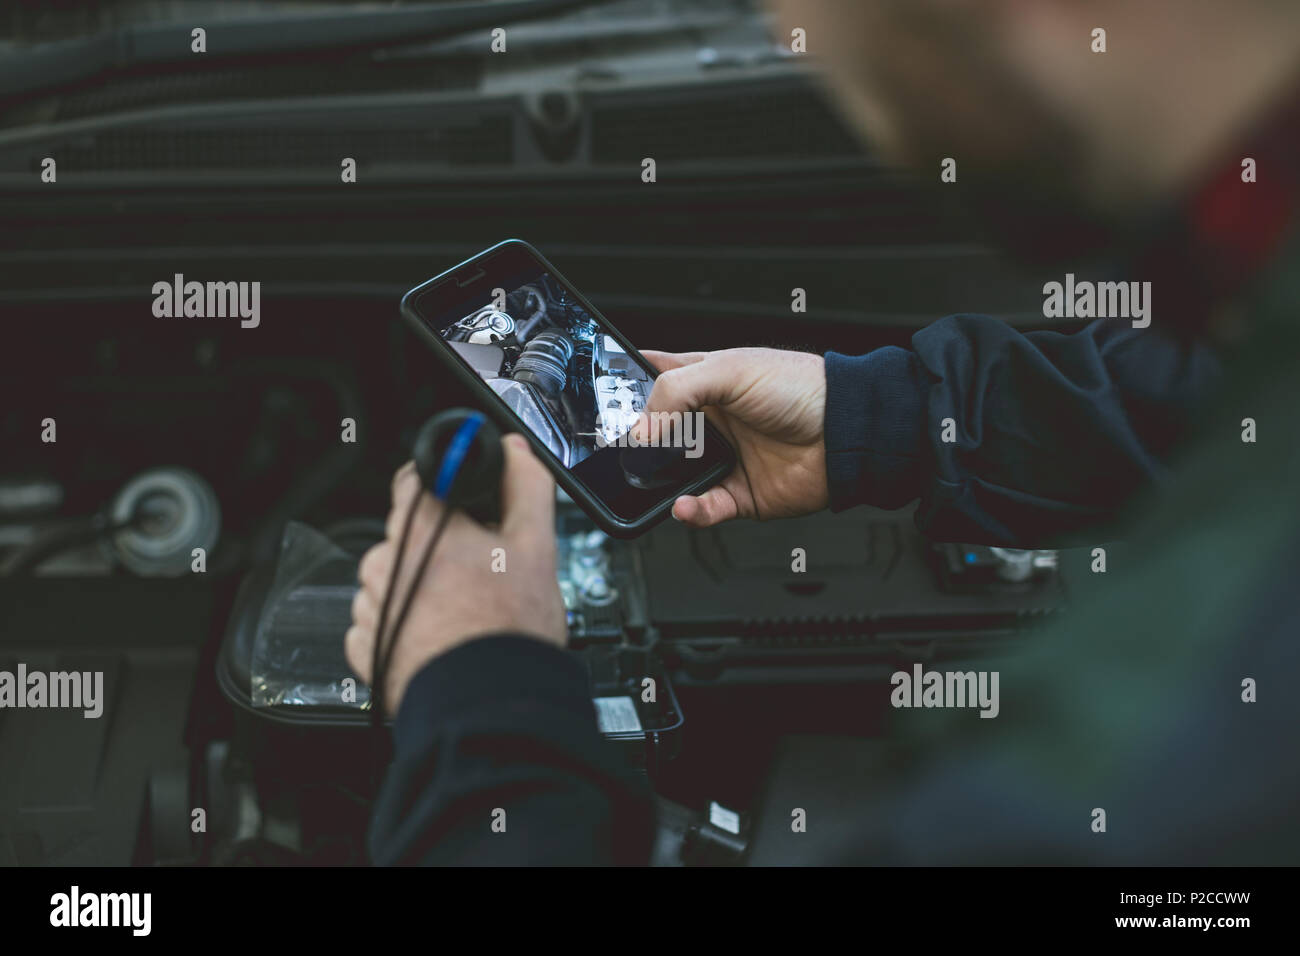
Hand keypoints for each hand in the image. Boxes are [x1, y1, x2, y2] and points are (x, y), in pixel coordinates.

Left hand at [346, 434, 566, 714]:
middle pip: (409, 534)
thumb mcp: (536, 544)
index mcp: (419, 527)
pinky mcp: (366, 650)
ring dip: (422, 587)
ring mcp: (370, 609)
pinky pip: (382, 622)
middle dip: (441, 547)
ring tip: (465, 613)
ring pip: (395, 579)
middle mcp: (383, 563)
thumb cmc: (509, 631)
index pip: (416, 480)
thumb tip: (513, 451)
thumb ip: (525, 485)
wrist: (491, 706)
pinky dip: (407, 625)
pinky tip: (442, 637)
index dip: (448, 489)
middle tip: (482, 573)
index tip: (469, 508)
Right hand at [637, 347, 828, 527]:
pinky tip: (684, 504)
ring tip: (651, 478)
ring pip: (676, 477)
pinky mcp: (740, 494)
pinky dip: (692, 511)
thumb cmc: (801, 387)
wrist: (846, 432)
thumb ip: (676, 391)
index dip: (629, 386)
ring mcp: (725, 458)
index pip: (656, 379)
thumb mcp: (729, 370)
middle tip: (623, 449)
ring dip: (660, 482)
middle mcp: (712, 422)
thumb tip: (642, 427)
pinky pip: (705, 508)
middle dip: (638, 444)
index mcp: (706, 381)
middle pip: (659, 435)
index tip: (602, 395)